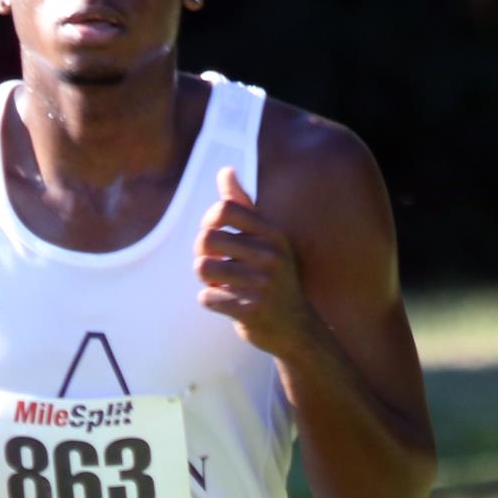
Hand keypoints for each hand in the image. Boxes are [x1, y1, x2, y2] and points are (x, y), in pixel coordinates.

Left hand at [194, 168, 315, 357]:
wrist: (295, 326)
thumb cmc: (272, 277)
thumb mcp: (266, 239)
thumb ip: (243, 205)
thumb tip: (225, 171)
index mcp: (273, 234)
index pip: (223, 209)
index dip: (208, 221)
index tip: (215, 235)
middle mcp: (271, 256)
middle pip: (206, 238)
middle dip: (202, 253)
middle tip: (214, 264)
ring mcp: (262, 284)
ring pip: (203, 268)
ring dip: (206, 279)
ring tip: (221, 282)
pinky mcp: (251, 310)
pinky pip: (207, 298)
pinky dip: (210, 300)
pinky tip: (227, 302)